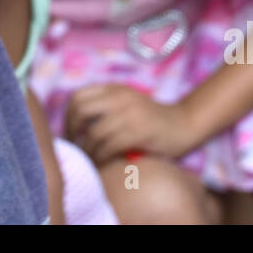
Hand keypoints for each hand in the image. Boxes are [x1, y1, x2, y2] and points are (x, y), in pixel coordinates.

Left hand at [64, 84, 195, 164]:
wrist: (185, 124)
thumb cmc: (152, 120)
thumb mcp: (126, 105)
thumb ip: (105, 109)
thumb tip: (74, 127)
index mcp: (114, 89)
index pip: (78, 96)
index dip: (67, 116)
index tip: (69, 133)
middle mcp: (120, 97)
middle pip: (80, 110)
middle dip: (71, 131)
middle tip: (74, 147)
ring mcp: (130, 113)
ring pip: (94, 132)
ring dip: (87, 150)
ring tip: (88, 160)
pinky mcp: (139, 132)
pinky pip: (109, 146)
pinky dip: (101, 157)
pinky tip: (102, 163)